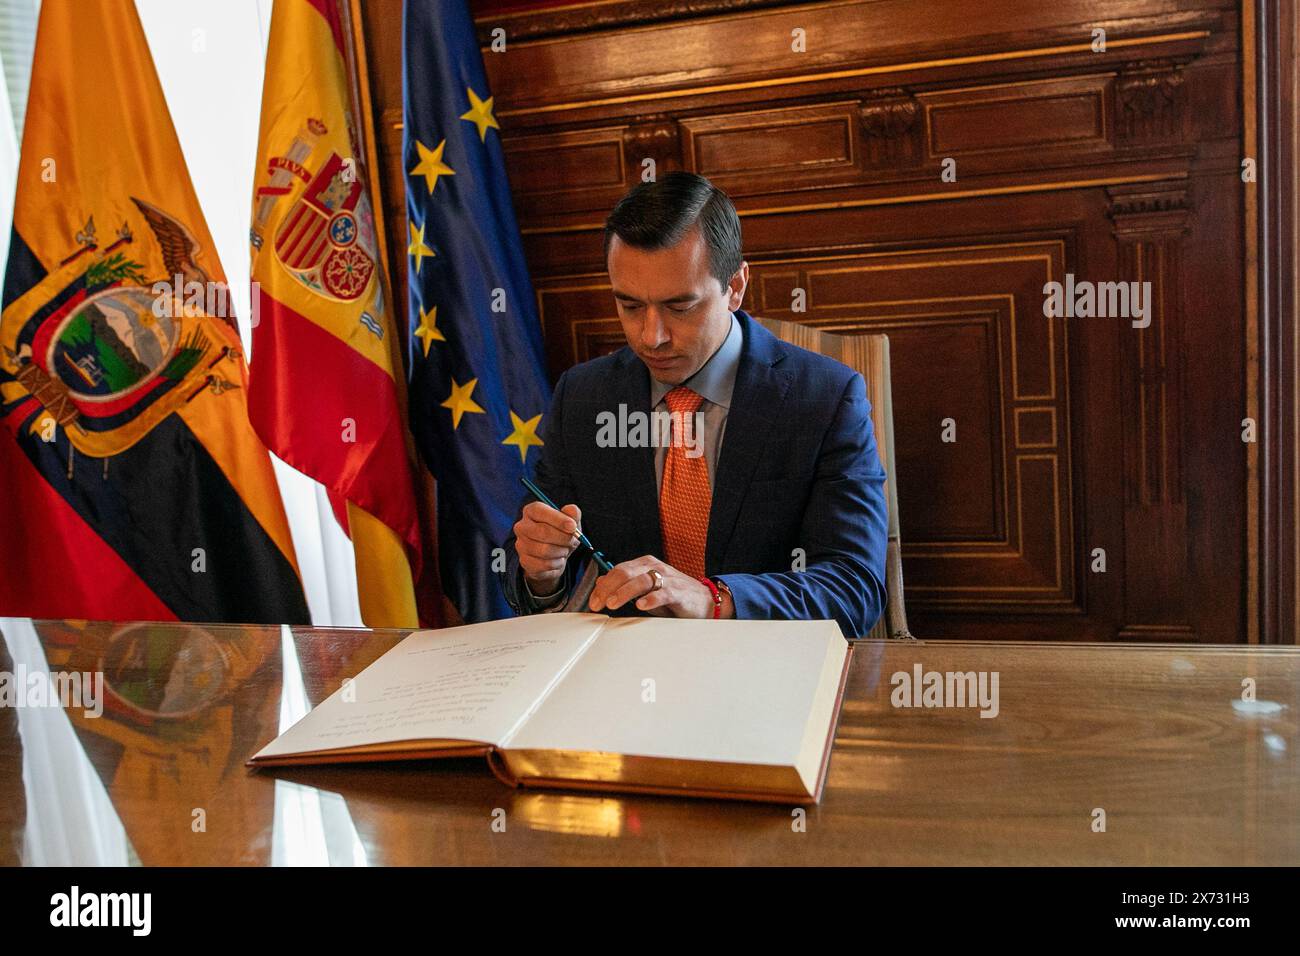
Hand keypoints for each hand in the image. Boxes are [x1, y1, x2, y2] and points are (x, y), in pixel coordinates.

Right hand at [514, 501, 581, 592]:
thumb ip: (573, 513)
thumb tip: (572, 510)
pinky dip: (557, 563)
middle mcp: (522, 527)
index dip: (558, 519)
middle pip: (542, 532)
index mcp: (531, 511)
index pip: (539, 511)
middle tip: (574, 541)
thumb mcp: (571, 521)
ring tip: (565, 550)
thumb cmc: (562, 533)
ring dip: (562, 551)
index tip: (573, 527)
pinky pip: (545, 564)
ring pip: (545, 550)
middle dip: (563, 538)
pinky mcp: (524, 561)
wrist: (555, 555)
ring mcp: (521, 545)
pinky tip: (559, 560)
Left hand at [588, 555, 731, 618]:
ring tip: (613, 604)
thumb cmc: (673, 596)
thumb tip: (602, 582)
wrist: (704, 601)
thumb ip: (624, 585)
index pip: (617, 571)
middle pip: (625, 572)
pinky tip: (642, 605)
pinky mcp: (679, 592)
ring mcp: (667, 578)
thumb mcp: (645, 590)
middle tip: (598, 604)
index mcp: (644, 565)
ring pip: (641, 581)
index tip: (592, 602)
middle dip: (608, 589)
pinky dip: (651, 599)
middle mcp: (654, 568)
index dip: (602, 586)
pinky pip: (663, 593)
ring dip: (624, 592)